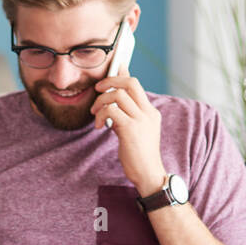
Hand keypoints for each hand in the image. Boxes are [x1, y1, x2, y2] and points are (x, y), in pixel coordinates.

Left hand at [90, 72, 164, 194]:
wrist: (148, 174)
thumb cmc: (139, 155)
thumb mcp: (135, 130)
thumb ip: (126, 114)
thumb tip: (113, 100)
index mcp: (150, 112)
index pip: (136, 84)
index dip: (122, 74)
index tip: (112, 71)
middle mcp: (148, 112)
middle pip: (130, 83)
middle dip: (110, 81)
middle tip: (98, 90)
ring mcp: (141, 120)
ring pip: (118, 94)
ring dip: (101, 101)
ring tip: (95, 114)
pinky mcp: (131, 129)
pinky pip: (111, 111)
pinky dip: (101, 115)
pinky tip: (99, 126)